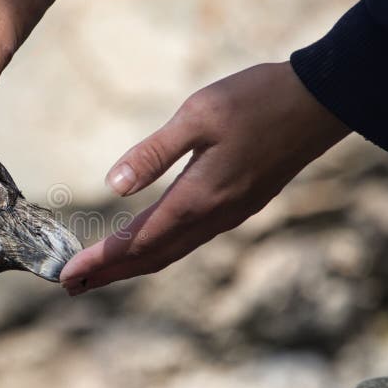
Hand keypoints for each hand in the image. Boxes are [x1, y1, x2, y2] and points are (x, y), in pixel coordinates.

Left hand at [60, 62, 350, 294]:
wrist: (320, 103)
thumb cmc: (257, 101)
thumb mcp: (197, 116)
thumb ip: (153, 153)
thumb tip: (113, 185)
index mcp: (197, 198)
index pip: (136, 241)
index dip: (99, 260)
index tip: (66, 274)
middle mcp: (213, 216)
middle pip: (152, 258)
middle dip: (109, 273)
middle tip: (71, 285)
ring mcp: (229, 215)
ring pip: (172, 252)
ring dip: (133, 266)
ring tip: (100, 273)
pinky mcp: (239, 206)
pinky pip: (189, 241)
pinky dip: (158, 251)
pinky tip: (147, 246)